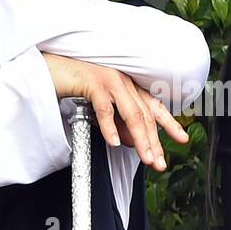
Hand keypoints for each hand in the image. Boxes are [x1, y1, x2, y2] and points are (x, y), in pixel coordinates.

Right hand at [40, 52, 188, 171]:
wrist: (48, 67)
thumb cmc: (72, 85)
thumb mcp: (99, 108)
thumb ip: (116, 122)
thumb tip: (129, 141)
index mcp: (127, 85)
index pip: (154, 107)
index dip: (170, 124)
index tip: (183, 140)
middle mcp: (123, 81)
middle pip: (145, 115)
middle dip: (155, 141)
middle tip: (160, 162)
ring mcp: (109, 80)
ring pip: (131, 113)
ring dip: (140, 139)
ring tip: (146, 158)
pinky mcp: (92, 82)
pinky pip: (105, 108)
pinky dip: (111, 127)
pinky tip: (114, 142)